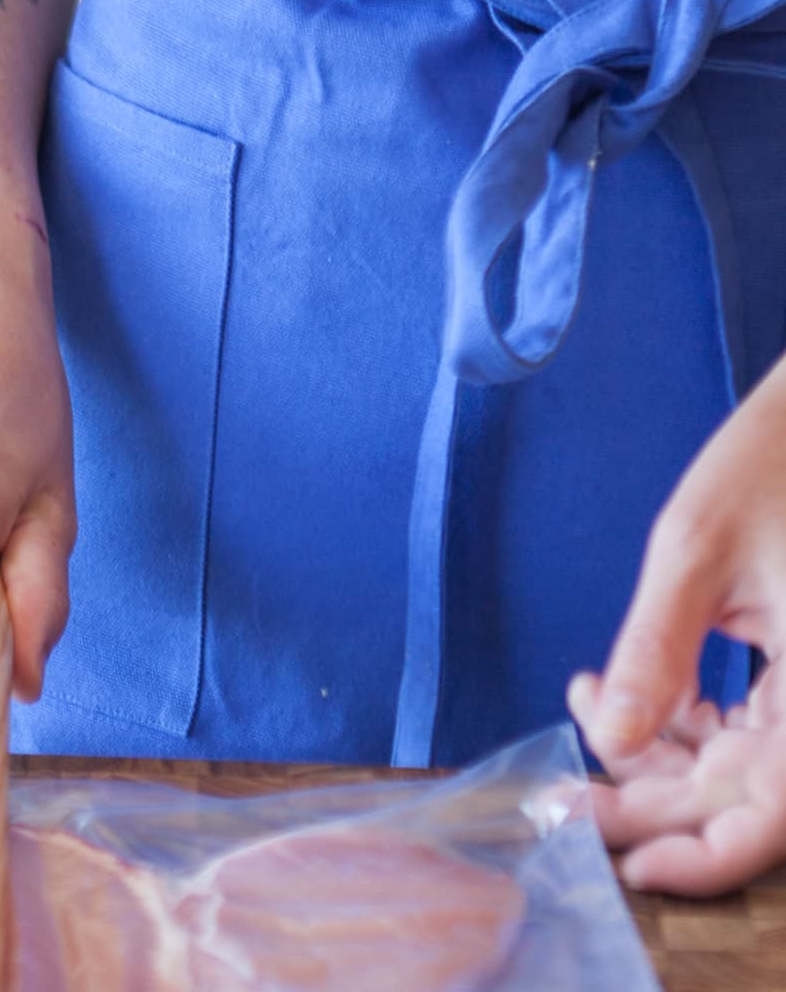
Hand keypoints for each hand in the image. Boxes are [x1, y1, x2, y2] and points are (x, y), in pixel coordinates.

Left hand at [566, 353, 785, 895]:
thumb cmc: (772, 465)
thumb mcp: (697, 551)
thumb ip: (657, 649)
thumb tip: (611, 740)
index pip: (774, 818)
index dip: (704, 858)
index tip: (624, 864)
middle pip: (742, 801)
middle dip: (649, 802)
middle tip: (563, 793)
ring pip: (734, 770)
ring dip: (653, 757)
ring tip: (584, 702)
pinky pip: (738, 729)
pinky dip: (674, 719)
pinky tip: (608, 685)